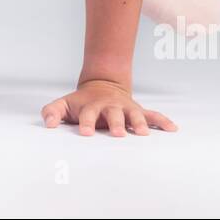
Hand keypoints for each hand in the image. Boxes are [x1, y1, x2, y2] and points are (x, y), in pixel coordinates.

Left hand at [41, 80, 177, 136]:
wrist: (102, 85)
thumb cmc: (81, 102)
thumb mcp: (64, 104)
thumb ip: (52, 112)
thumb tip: (48, 124)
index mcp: (92, 106)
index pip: (88, 114)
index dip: (86, 123)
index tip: (85, 133)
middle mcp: (110, 107)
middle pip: (113, 115)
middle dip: (116, 124)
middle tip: (117, 134)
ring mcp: (126, 109)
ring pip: (134, 115)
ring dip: (139, 123)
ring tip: (143, 134)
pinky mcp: (138, 111)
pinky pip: (152, 115)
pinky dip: (162, 121)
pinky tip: (172, 128)